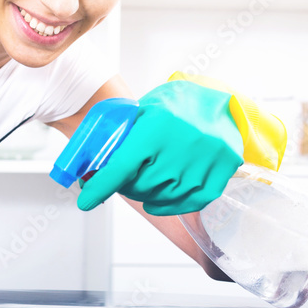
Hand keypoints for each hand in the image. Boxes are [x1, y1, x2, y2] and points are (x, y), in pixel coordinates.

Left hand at [76, 79, 242, 214]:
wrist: (221, 101)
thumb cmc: (176, 105)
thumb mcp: (146, 110)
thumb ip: (125, 135)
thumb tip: (96, 163)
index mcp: (156, 127)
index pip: (122, 167)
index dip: (101, 187)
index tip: (85, 201)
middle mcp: (181, 146)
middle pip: (140, 185)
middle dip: (125, 187)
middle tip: (121, 181)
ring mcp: (204, 162)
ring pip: (162, 196)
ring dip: (145, 197)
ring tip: (140, 187)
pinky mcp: (222, 172)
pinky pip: (190, 202)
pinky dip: (169, 206)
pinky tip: (156, 203)